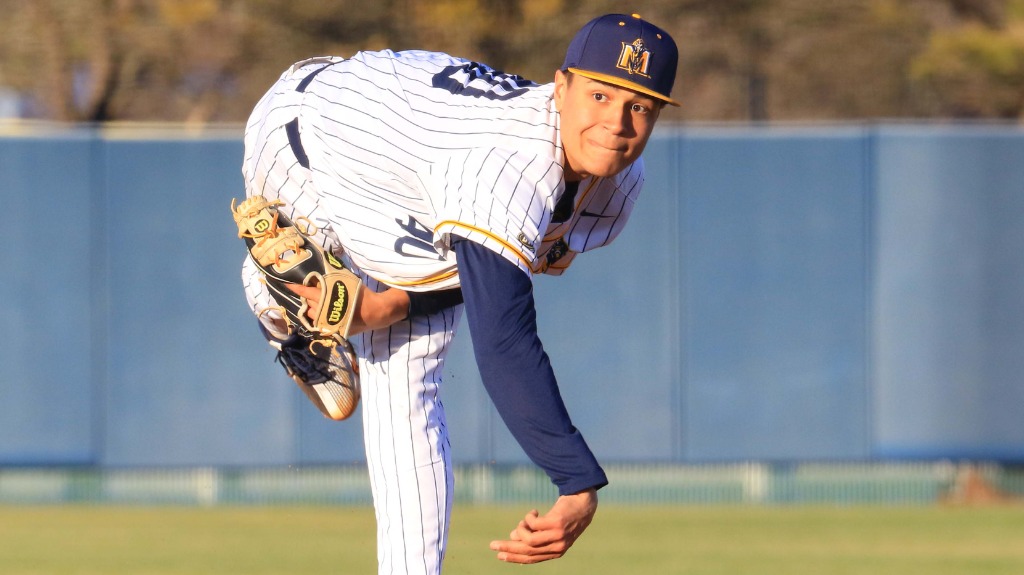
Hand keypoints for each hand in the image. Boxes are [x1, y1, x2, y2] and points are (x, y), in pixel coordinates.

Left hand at [284, 283, 409, 334]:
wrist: (376, 313)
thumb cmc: (362, 295)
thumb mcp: (348, 282)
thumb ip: (334, 279)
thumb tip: (323, 272)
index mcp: (327, 298)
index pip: (306, 292)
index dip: (296, 288)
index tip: (287, 285)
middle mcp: (324, 311)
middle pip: (308, 303)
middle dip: (307, 297)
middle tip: (309, 292)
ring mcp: (327, 322)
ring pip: (312, 315)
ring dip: (312, 308)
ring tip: (316, 304)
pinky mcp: (332, 329)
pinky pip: (320, 324)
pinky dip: (319, 318)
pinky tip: (322, 314)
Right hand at [489, 488, 597, 563]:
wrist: (583, 502)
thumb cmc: (565, 516)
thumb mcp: (550, 529)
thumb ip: (535, 535)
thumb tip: (513, 536)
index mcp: (556, 552)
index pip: (531, 559)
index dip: (514, 557)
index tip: (500, 555)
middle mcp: (557, 547)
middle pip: (527, 551)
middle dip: (508, 548)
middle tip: (493, 545)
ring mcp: (558, 536)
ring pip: (529, 540)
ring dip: (520, 529)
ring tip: (523, 521)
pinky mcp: (557, 524)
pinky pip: (534, 524)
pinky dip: (529, 517)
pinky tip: (534, 512)